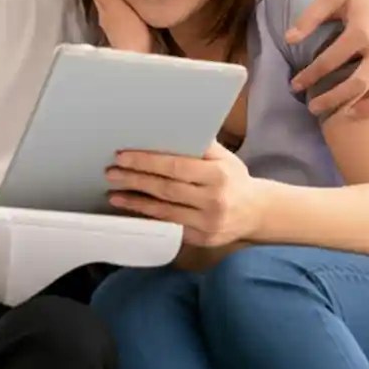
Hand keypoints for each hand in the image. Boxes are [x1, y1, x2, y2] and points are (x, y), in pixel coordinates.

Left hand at [105, 143, 259, 246]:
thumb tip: (165, 129)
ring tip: (114, 194)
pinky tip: (133, 210)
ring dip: (135, 202)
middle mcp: (213, 200)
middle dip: (135, 179)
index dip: (146, 161)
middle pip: (165, 189)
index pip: (175, 166)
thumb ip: (199, 145)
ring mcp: (207, 223)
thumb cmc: (234, 179)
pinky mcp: (201, 239)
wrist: (256, 212)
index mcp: (218, 175)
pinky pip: (169, 227)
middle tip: (111, 172)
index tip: (123, 156)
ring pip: (164, 211)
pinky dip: (149, 218)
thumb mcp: (224, 157)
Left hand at [286, 0, 368, 117]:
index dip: (309, 75)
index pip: (330, 61)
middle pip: (356, 83)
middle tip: (312, 107)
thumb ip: (310, 17)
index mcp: (362, 30)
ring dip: (364, 108)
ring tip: (344, 116)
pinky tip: (368, 110)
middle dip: (332, 99)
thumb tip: (288, 39)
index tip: (294, 85)